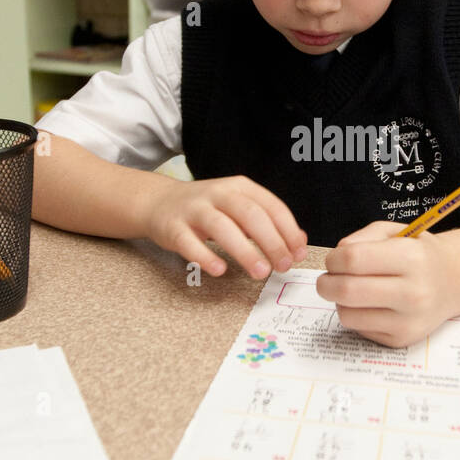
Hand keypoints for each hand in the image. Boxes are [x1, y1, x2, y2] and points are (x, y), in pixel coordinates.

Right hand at [145, 175, 307, 277]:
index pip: (271, 206)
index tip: (299, 253)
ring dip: (244, 251)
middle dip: (271, 242)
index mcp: (239, 187)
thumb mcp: (239, 207)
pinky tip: (220, 270)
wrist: (159, 202)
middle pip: (250, 215)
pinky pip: (189, 242)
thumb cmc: (208, 209)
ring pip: (222, 228)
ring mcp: (194, 209)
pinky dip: (205, 257)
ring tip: (260, 272)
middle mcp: (218, 194)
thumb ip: (268, 222)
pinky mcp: (173, 227)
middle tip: (284, 266)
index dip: (288, 231)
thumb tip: (299, 243)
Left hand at [317, 221, 456, 347]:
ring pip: (348, 315)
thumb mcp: (395, 232)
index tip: (334, 260)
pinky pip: (359, 329)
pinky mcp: (402, 339)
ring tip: (352, 291)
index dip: (334, 259)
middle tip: (328, 279)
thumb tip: (336, 258)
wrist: (452, 283)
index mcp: (412, 258)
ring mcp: (408, 320)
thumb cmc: (418, 254)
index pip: (354, 259)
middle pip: (347, 290)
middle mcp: (414, 292)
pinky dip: (356, 315)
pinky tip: (370, 305)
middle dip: (326, 283)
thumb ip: (361, 238)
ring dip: (339, 302)